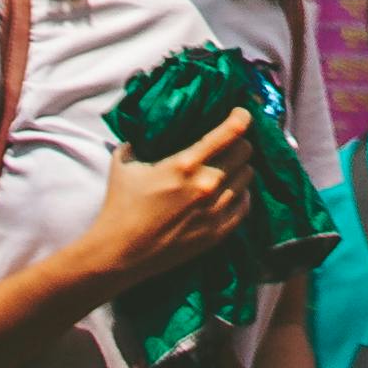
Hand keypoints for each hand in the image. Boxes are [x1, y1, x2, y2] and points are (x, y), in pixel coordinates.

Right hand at [83, 106, 253, 292]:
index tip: (239, 114)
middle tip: (231, 143)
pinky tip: (231, 192)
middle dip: (240, 143)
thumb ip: (140, 141)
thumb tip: (146, 128)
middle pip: (245, 152)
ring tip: (230, 168)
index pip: (232, 131)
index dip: (241, 117)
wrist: (119, 253)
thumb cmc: (120, 205)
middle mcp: (206, 184)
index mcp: (185, 163)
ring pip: (247, 177)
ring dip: (241, 169)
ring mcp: (214, 211)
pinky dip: (242, 195)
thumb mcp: (125, 162)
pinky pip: (245, 206)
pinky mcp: (216, 233)